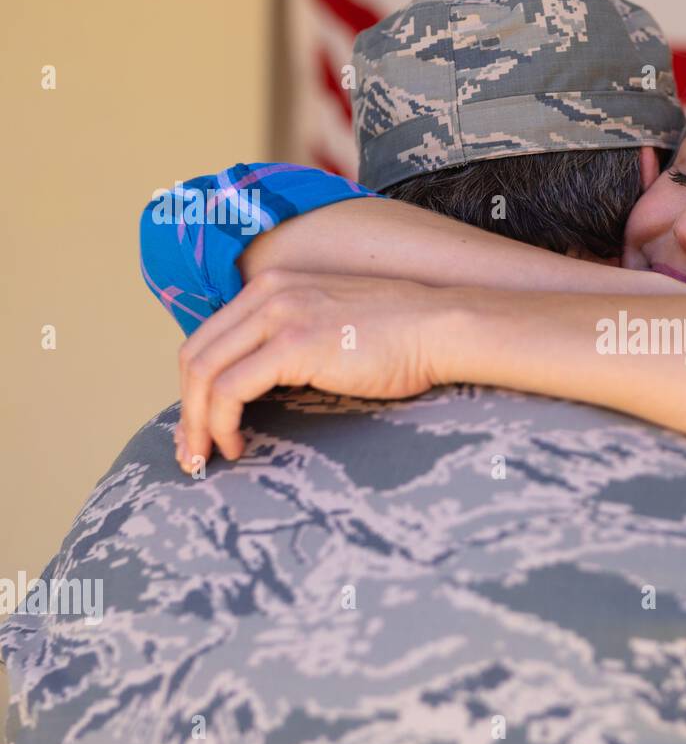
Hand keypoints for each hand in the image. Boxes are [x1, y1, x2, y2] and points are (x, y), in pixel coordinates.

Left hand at [174, 269, 463, 468]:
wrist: (441, 328)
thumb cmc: (403, 337)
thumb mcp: (333, 328)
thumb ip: (296, 343)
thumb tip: (269, 388)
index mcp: (274, 286)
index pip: (210, 337)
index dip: (196, 387)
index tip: (200, 426)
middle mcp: (268, 293)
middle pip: (196, 356)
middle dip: (186, 409)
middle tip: (191, 452)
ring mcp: (279, 316)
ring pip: (205, 374)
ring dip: (196, 423)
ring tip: (206, 457)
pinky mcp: (293, 345)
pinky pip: (231, 389)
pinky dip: (221, 422)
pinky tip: (236, 444)